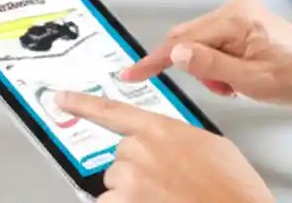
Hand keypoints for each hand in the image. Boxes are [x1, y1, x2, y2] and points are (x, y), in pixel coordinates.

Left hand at [56, 91, 272, 202]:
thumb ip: (178, 138)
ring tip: (166, 197)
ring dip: (132, 195)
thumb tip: (166, 146)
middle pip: (120, 157)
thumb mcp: (211, 146)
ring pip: (116, 187)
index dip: (83, 104)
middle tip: (167, 183)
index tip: (61, 99)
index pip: (113, 112)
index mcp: (162, 130)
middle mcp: (140, 152)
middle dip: (136, 171)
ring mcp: (129, 182)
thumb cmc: (231, 188)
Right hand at [121, 0, 291, 117]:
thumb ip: (210, 66)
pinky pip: (218, 45)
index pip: (183, 39)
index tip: (133, 72)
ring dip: (212, 71)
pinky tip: (241, 77)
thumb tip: (178, 54)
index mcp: (236, 18)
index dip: (155, 59)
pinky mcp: (246, 25)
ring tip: (239, 85)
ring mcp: (242, 16)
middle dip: (197, 69)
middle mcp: (237, 10)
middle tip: (221, 88)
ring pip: (203, 46)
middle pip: (191, 40)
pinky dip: (222, 66)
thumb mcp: (248, 80)